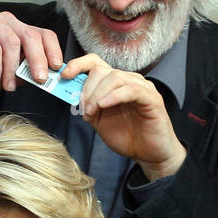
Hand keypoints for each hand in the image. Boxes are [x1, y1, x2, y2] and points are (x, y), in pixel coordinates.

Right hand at [0, 11, 63, 92]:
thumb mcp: (11, 75)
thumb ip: (27, 73)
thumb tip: (45, 78)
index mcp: (21, 31)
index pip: (44, 35)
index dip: (53, 50)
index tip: (56, 68)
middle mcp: (9, 22)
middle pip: (31, 36)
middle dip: (37, 60)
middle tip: (39, 80)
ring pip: (11, 44)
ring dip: (11, 70)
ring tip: (7, 86)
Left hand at [63, 53, 186, 179]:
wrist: (148, 154)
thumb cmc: (127, 137)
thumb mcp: (100, 122)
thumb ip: (88, 108)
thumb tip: (74, 98)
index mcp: (114, 84)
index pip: (96, 63)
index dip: (79, 64)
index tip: (65, 75)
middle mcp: (128, 81)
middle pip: (102, 70)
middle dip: (87, 89)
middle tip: (83, 109)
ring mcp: (142, 87)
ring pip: (115, 77)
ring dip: (98, 94)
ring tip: (92, 112)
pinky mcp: (152, 98)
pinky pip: (131, 89)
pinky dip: (114, 96)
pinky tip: (103, 106)